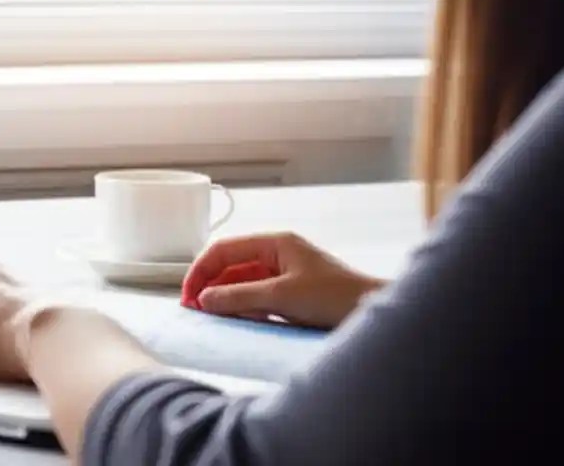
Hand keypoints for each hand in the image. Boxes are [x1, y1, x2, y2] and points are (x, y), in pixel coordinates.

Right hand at [182, 232, 385, 328]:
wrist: (375, 314)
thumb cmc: (337, 297)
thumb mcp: (283, 296)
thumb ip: (240, 296)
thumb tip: (205, 299)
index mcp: (275, 243)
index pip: (224, 249)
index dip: (201, 270)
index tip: (189, 295)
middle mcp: (278, 255)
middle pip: (231, 266)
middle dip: (210, 286)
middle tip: (195, 311)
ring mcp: (285, 275)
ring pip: (242, 284)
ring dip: (225, 299)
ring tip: (211, 317)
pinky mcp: (292, 296)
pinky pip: (257, 299)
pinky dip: (243, 308)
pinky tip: (236, 320)